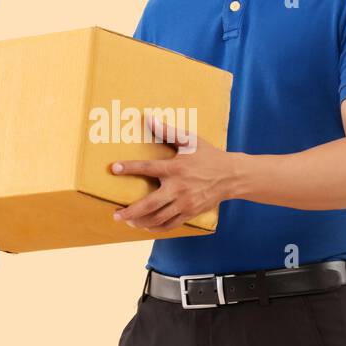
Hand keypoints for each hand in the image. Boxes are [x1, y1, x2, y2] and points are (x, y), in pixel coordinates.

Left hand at [109, 110, 239, 231]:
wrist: (231, 176)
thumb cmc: (208, 156)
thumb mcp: (190, 140)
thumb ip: (167, 131)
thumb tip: (149, 118)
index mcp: (176, 168)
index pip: (147, 168)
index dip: (129, 168)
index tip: (113, 168)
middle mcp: (178, 188)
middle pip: (149, 204)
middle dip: (130, 212)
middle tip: (116, 215)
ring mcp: (185, 203)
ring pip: (158, 218)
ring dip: (140, 222)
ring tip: (128, 221)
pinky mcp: (190, 212)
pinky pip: (170, 224)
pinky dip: (156, 227)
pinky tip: (146, 226)